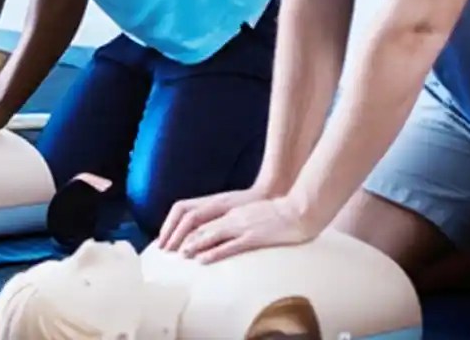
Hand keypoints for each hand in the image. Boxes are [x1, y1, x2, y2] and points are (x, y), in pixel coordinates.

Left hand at [173, 195, 320, 263]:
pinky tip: (202, 260)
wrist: (300, 210)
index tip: (172, 239)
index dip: (185, 229)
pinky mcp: (254, 237)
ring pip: (211, 235)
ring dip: (194, 245)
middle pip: (201, 227)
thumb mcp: (254, 213)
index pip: (202, 219)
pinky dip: (213, 253)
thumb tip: (231, 230)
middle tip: (169, 249)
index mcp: (232, 211)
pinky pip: (229, 246)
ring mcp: (243, 226)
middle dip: (183, 238)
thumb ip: (240, 220)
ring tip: (180, 254)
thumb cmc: (281, 214)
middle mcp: (233, 217)